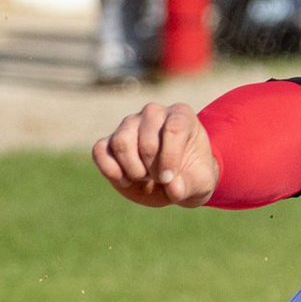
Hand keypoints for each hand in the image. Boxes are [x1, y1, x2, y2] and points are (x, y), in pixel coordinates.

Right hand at [91, 102, 219, 207]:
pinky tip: (126, 180)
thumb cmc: (191, 176)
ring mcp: (130, 123)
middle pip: (146, 141)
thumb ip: (189, 186)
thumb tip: (174, 188)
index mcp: (181, 116)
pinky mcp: (111, 138)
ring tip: (144, 177)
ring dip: (132, 169)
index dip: (170, 158)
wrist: (173, 180)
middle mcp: (154, 113)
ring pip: (121, 142)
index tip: (169, 179)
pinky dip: (110, 170)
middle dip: (152, 169)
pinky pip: (100, 150)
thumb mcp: (200, 184)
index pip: (173, 129)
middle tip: (159, 179)